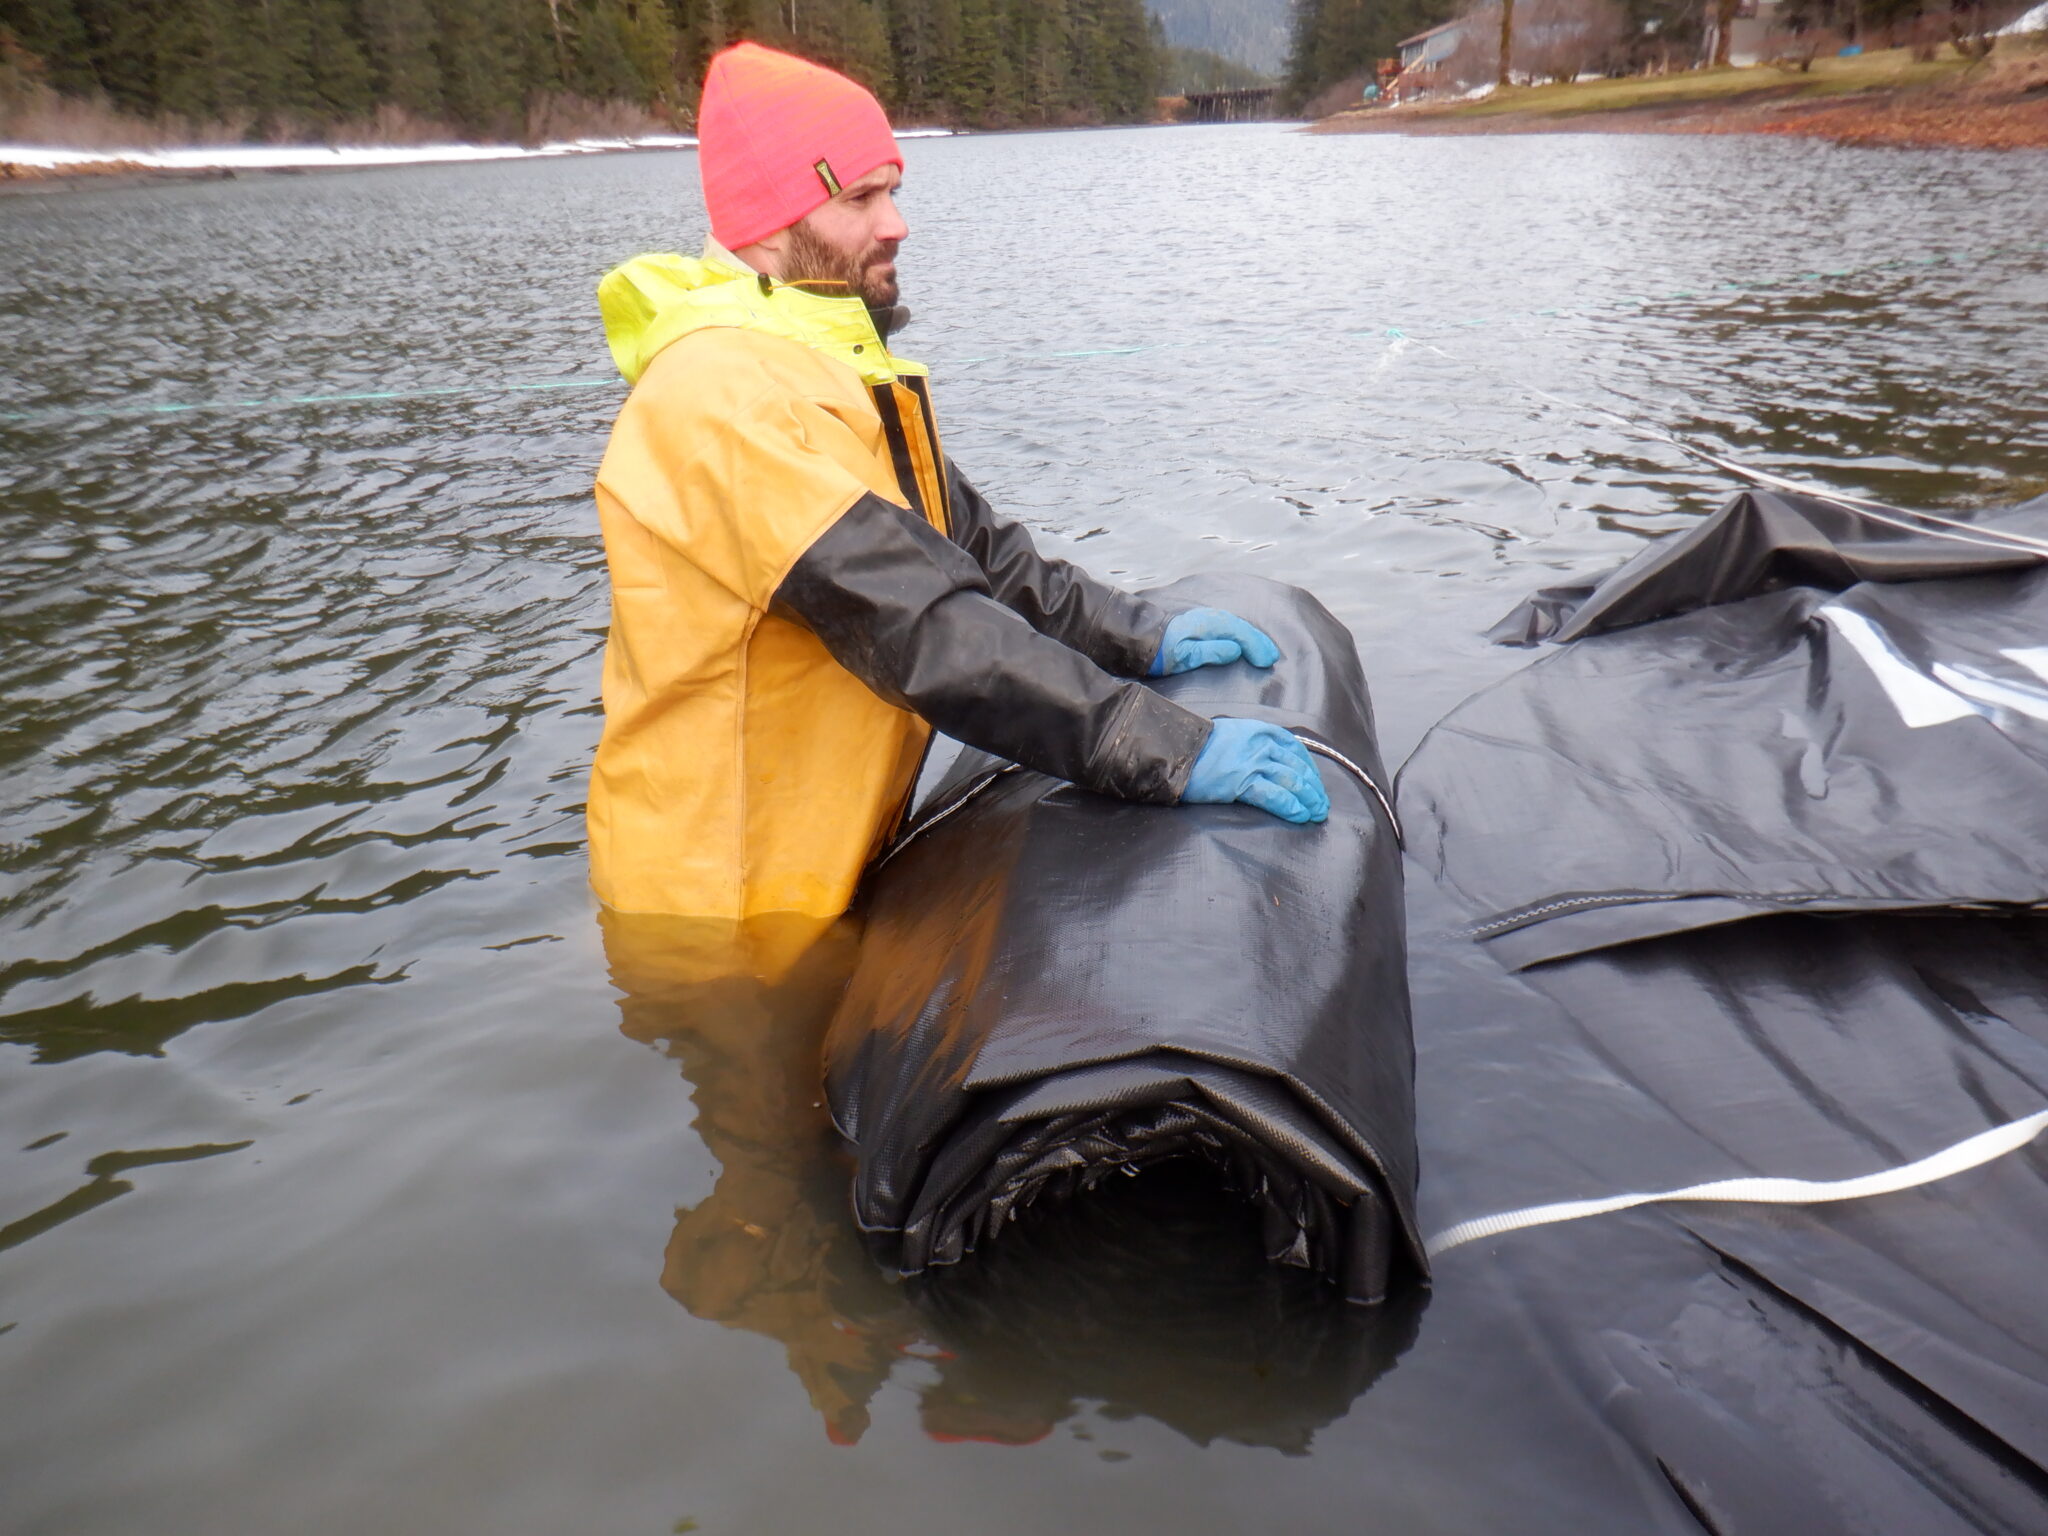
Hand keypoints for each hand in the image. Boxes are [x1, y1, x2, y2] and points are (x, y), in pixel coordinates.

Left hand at [1148, 608, 1281, 676]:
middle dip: (1259, 643)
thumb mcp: (1185, 655)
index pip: (1239, 634)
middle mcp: (1212, 618)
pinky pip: (1233, 628)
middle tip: (1273, 659)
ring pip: (1239, 627)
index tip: (1266, 662)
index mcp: (1208, 624)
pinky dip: (1245, 636)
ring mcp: (1210, 619)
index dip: (1256, 647)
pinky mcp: (1207, 624)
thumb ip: (1210, 652)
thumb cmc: (1163, 652)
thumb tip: (1235, 650)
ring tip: (1267, 653)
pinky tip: (1249, 645)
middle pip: (1243, 628)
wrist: (1146, 641)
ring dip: (1254, 639)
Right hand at [1180, 718, 1328, 824]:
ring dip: (1308, 800)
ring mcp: (1253, 763)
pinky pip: (1275, 796)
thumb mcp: (1233, 734)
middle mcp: (1261, 745)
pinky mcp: (1242, 781)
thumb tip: (1269, 761)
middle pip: (1297, 768)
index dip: (1309, 769)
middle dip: (1314, 789)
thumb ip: (1254, 743)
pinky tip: (1299, 816)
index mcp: (1261, 731)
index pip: (1295, 749)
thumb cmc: (1200, 746)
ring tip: (1316, 814)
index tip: (1315, 783)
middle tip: (1321, 805)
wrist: (1176, 749)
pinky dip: (1290, 807)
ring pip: (1292, 782)